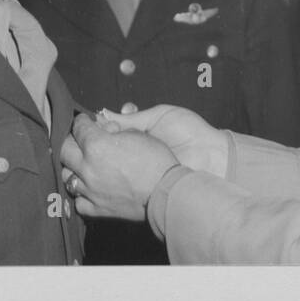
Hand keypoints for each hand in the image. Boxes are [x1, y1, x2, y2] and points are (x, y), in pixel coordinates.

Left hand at [60, 114, 177, 221]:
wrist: (167, 192)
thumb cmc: (156, 160)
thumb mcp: (138, 134)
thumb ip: (116, 130)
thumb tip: (106, 129)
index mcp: (96, 145)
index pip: (79, 127)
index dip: (82, 121)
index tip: (85, 121)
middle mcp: (88, 168)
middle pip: (64, 150)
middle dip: (71, 141)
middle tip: (79, 140)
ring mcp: (90, 190)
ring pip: (67, 176)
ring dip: (73, 168)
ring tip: (82, 164)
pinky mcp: (97, 208)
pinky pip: (78, 201)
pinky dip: (81, 193)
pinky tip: (88, 188)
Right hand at [99, 104, 228, 178]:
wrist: (210, 155)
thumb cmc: (190, 131)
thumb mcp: (160, 116)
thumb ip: (133, 118)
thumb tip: (103, 115)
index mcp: (138, 134)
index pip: (109, 132)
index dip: (98, 128)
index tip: (89, 125)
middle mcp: (133, 153)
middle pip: (104, 150)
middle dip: (95, 143)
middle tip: (95, 137)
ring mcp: (135, 171)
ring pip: (106, 167)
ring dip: (99, 159)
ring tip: (97, 152)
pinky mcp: (139, 185)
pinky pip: (118, 183)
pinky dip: (109, 178)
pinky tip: (105, 169)